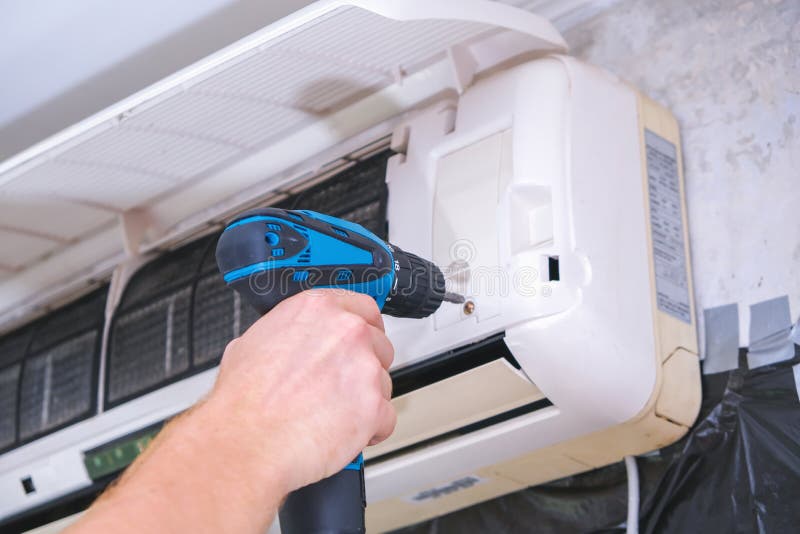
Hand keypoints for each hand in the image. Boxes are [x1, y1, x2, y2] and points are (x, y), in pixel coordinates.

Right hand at [205, 289, 396, 492]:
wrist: (246, 442)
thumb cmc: (243, 401)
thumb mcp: (253, 342)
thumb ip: (288, 333)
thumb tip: (295, 340)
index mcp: (317, 308)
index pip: (364, 308)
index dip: (363, 330)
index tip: (359, 344)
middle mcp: (346, 331)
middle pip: (379, 345)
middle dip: (364, 368)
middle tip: (340, 387)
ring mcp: (364, 367)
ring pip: (384, 383)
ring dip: (366, 400)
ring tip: (332, 415)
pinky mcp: (374, 406)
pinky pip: (387, 418)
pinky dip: (370, 430)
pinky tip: (343, 434)